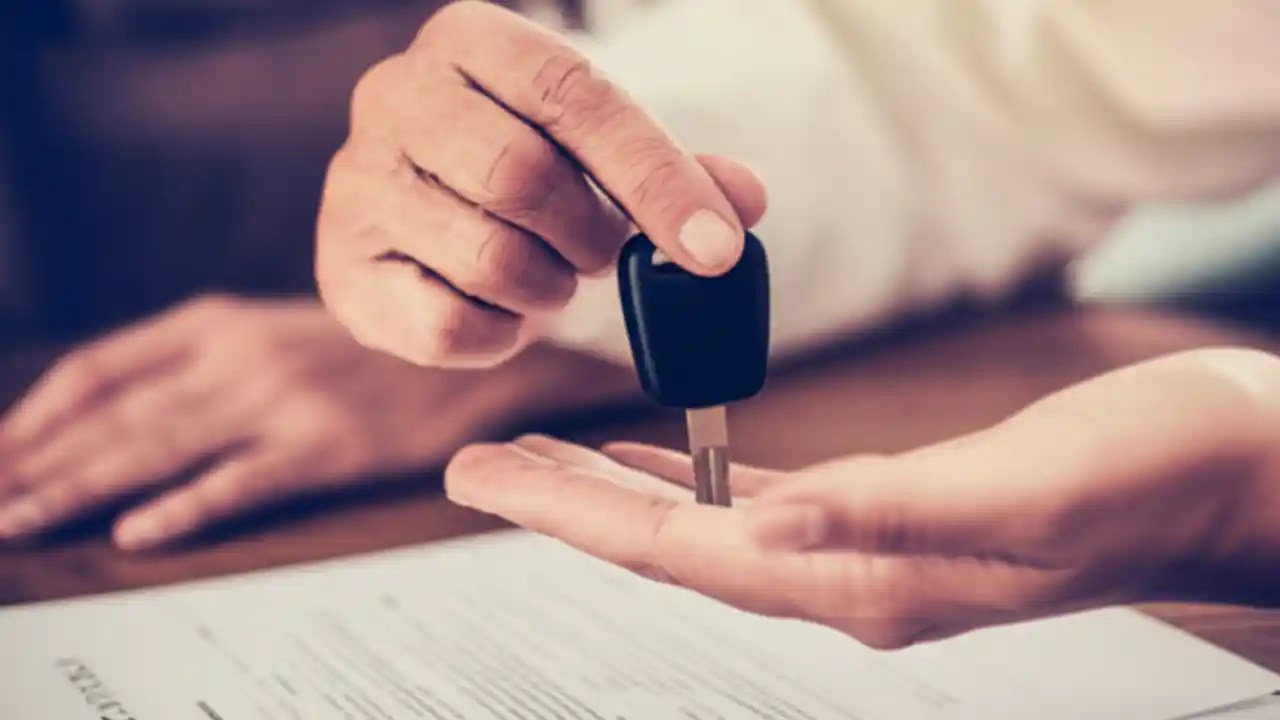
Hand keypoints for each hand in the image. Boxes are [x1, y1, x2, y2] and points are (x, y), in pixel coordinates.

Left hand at [0, 295, 626, 550]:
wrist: (473, 345)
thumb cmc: (366, 344)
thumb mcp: (277, 326)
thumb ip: (203, 355)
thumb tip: (113, 408)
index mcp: (223, 322)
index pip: (103, 368)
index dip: (35, 414)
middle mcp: (243, 354)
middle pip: (117, 415)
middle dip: (38, 464)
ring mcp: (285, 399)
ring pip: (162, 448)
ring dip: (82, 489)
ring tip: (22, 524)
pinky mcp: (330, 444)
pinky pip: (244, 480)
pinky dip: (186, 507)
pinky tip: (139, 534)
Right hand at [316, 0, 767, 367]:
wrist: (423, 214)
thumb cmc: (526, 166)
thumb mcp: (601, 149)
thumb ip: (678, 171)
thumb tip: (744, 203)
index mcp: (468, 40)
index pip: (574, 96)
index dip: (655, 177)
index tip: (715, 249)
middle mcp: (394, 96)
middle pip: (520, 175)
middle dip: (591, 235)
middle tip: (608, 255)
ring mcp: (356, 184)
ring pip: (489, 257)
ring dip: (550, 287)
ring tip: (551, 273)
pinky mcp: (341, 271)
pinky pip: (450, 326)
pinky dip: (502, 334)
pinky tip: (500, 307)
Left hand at [445, 348, 1279, 648]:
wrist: (1234, 475)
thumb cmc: (1153, 475)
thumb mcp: (1026, 489)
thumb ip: (894, 512)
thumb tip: (768, 525)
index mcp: (868, 582)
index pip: (683, 554)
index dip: (574, 517)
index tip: (486, 478)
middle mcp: (852, 578)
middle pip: (671, 546)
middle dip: (567, 506)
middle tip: (475, 464)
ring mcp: (869, 550)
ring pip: (705, 525)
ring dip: (618, 493)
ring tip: (543, 460)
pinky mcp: (892, 512)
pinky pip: (761, 501)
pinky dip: (695, 479)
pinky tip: (664, 461)